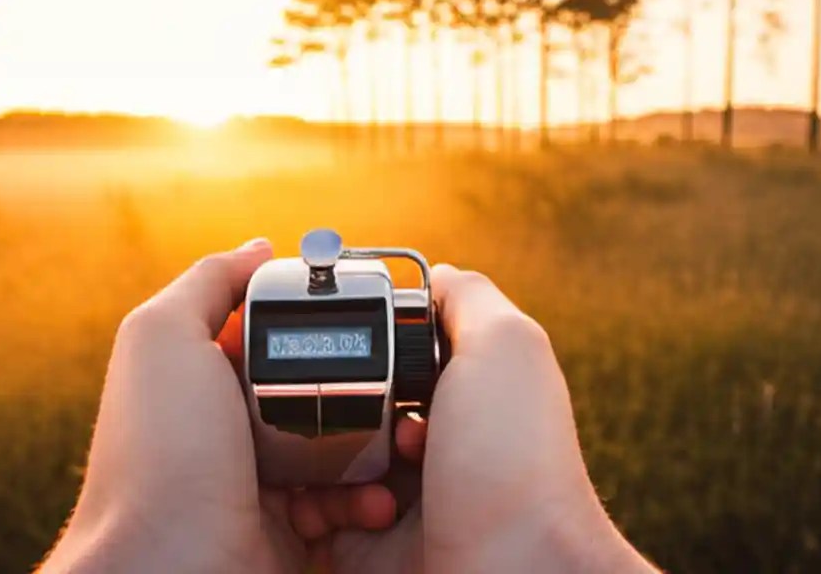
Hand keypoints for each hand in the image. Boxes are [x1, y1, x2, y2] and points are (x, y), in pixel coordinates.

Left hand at [39, 240, 397, 572]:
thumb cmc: (156, 455)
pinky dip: (369, 501)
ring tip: (396, 448)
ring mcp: (263, 481)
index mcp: (201, 377)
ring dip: (378, 448)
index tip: (364, 312)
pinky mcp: (291, 531)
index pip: (271, 331)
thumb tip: (260, 248)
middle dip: (365, 386)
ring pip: (344, 447)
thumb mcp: (162, 338)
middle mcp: (230, 426)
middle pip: (319, 386)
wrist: (167, 569)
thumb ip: (207, 282)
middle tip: (398, 384)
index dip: (315, 319)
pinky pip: (347, 504)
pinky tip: (375, 500)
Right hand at [330, 264, 655, 573]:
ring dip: (311, 452)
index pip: (390, 352)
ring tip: (350, 466)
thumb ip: (470, 298)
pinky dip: (303, 503)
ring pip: (314, 454)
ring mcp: (393, 498)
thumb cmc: (516, 466)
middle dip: (324, 395)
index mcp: (463, 398)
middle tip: (342, 406)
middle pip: (343, 397)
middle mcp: (429, 446)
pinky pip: (306, 512)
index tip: (340, 341)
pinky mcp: (360, 545)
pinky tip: (329, 503)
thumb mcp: (508, 348)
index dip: (363, 341)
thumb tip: (433, 275)